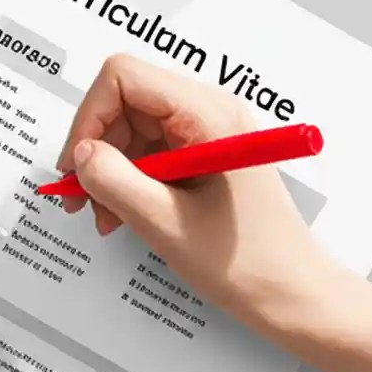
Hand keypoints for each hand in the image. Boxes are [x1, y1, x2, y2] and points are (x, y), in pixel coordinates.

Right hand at [59, 54, 371, 371]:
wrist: (295, 293)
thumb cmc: (248, 263)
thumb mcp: (166, 223)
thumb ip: (114, 181)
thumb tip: (79, 153)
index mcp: (209, 115)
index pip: (124, 77)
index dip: (89, 117)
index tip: (76, 163)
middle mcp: (209, 111)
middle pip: (124, 101)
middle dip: (94, 147)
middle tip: (79, 197)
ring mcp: (206, 131)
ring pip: (131, 127)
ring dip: (107, 169)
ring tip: (105, 215)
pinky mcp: (202, 152)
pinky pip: (148, 149)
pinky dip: (126, 179)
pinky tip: (122, 213)